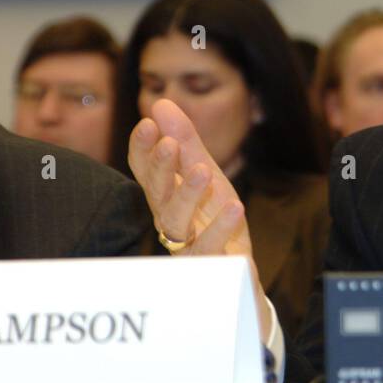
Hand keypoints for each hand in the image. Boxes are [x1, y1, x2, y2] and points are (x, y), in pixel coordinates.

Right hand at [129, 98, 273, 341]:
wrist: (239, 279)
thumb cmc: (216, 224)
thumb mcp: (208, 178)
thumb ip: (187, 143)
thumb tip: (161, 103)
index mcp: (167, 199)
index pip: (146, 173)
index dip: (143, 151)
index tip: (146, 124)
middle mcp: (171, 223)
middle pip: (157, 196)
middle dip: (160, 170)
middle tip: (167, 144)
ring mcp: (187, 248)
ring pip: (176, 223)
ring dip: (187, 195)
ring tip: (203, 171)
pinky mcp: (209, 269)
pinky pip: (210, 250)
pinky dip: (221, 228)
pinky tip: (234, 207)